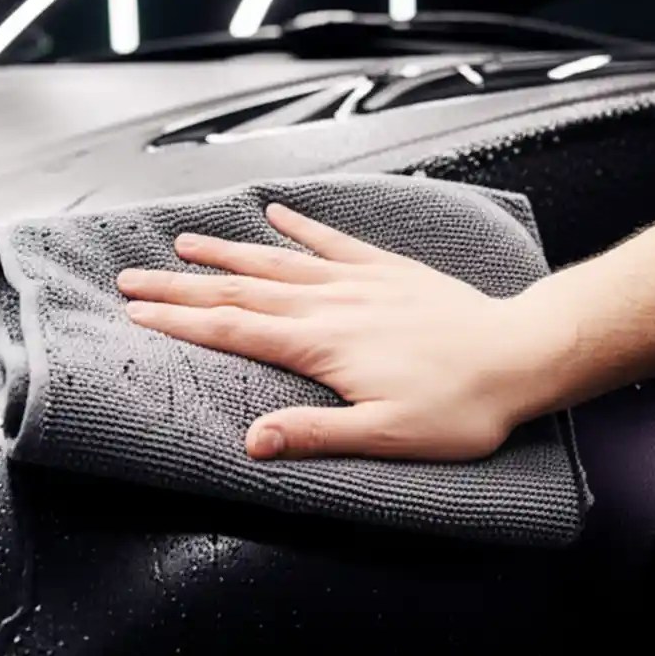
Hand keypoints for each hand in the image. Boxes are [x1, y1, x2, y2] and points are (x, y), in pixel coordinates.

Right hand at [116, 204, 567, 460]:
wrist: (522, 355)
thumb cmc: (459, 407)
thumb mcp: (386, 436)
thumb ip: (315, 434)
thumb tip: (251, 443)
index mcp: (321, 345)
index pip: (233, 331)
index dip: (180, 323)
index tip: (135, 315)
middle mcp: (330, 304)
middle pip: (240, 292)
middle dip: (181, 288)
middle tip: (131, 280)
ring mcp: (358, 282)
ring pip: (277, 262)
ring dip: (226, 254)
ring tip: (183, 244)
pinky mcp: (388, 271)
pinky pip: (334, 242)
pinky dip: (302, 228)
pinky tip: (276, 212)